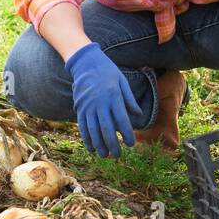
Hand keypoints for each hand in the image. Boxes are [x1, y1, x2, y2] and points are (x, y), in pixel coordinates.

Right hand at [66, 42, 139, 157]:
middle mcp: (100, 103)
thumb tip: (139, 115)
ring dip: (99, 145)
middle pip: (106, 129)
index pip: (121, 119)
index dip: (126, 133)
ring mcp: (88, 106)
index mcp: (113, 96)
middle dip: (112, 144)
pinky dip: (87, 139)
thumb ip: (129, 99)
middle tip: (118, 155)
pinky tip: (92, 148)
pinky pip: (83, 126)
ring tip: (105, 155)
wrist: (85, 63)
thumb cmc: (107, 71)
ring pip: (93, 130)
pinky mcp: (79, 108)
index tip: (131, 144)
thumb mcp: (122, 81)